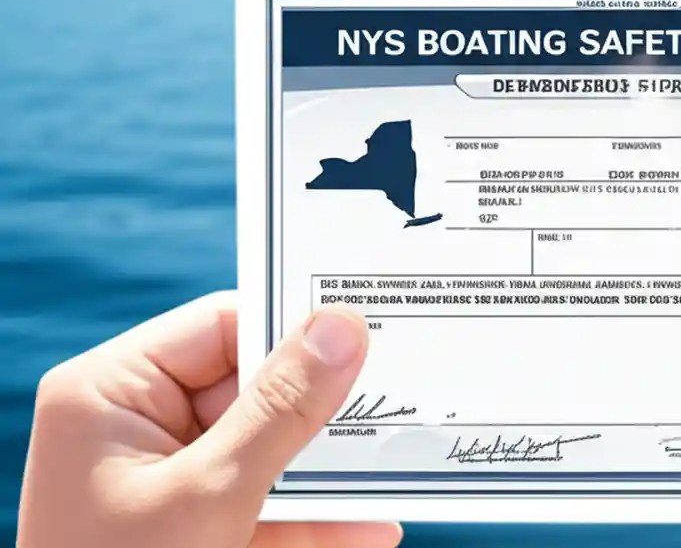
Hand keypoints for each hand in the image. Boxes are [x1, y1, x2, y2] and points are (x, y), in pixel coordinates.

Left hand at [18, 291, 401, 546]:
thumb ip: (283, 410)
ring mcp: (164, 481)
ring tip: (396, 464)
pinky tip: (370, 528)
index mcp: (110, 394)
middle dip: (324, 409)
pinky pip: (262, 504)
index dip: (293, 329)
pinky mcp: (190, 527)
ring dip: (329, 471)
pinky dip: (311, 519)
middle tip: (397, 393)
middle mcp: (134, 426)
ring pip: (267, 450)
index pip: (220, 326)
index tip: (369, 332)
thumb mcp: (211, 495)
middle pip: (252, 388)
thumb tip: (343, 328)